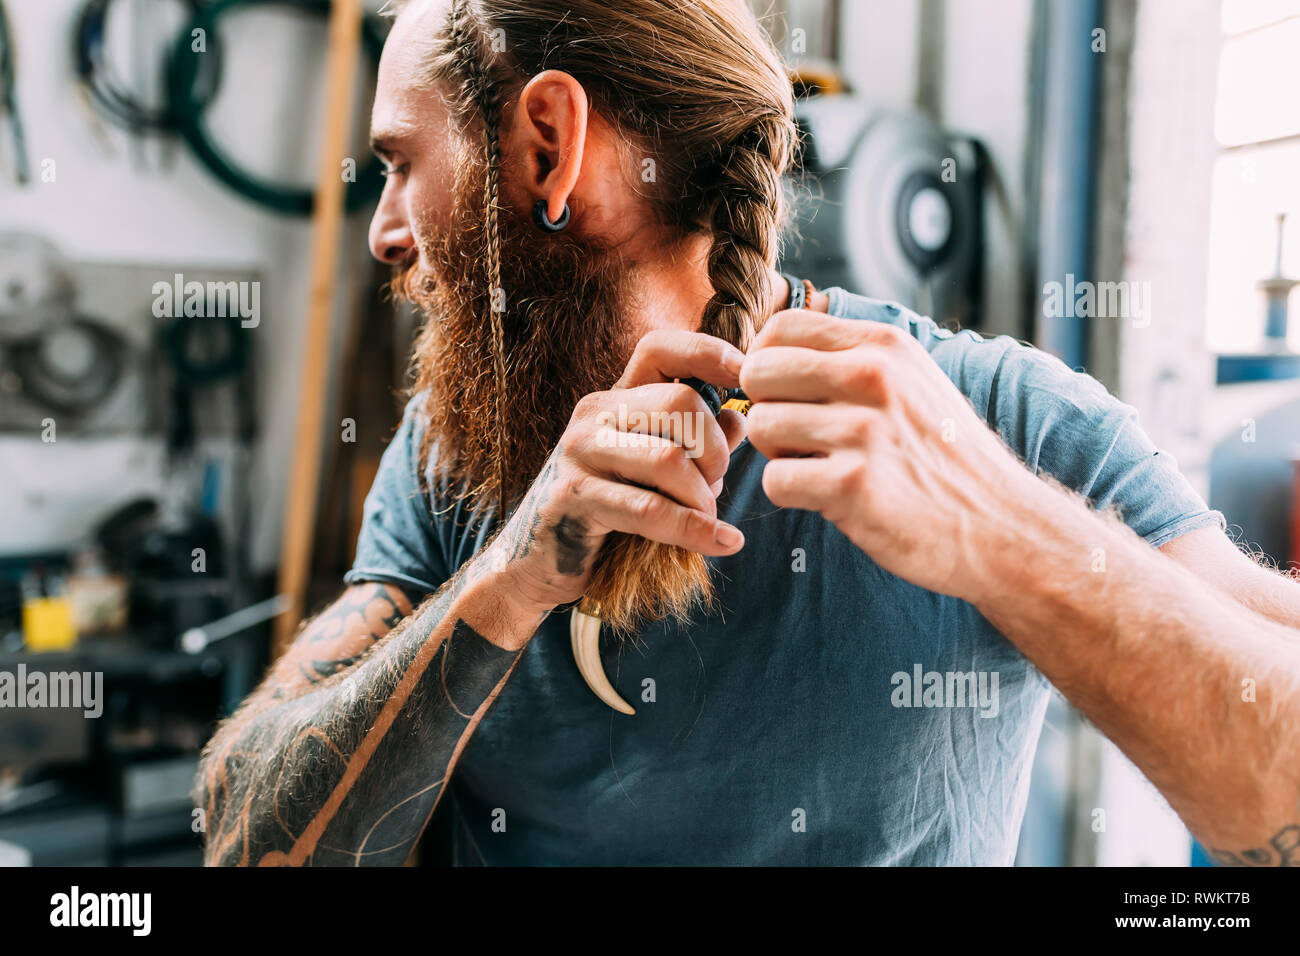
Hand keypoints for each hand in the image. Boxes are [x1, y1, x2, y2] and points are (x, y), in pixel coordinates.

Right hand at [488, 329, 749, 613]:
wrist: (535, 562)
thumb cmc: (605, 512)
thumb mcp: (653, 471)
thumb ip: (695, 443)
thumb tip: (739, 418)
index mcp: (615, 400)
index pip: (660, 349)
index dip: (708, 353)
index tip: (746, 375)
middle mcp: (593, 416)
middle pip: (680, 402)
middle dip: (714, 450)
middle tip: (716, 485)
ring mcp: (579, 455)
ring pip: (669, 459)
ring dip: (703, 497)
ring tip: (707, 518)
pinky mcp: (574, 498)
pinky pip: (650, 510)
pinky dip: (696, 530)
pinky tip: (724, 542)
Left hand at [740, 309, 1039, 601]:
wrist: (1001, 526)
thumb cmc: (944, 456)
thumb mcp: (911, 380)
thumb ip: (850, 358)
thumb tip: (768, 350)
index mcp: (883, 345)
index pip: (780, 328)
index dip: (766, 363)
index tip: (784, 394)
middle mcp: (873, 377)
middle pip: (757, 373)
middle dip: (766, 408)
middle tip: (801, 437)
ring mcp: (864, 430)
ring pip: (760, 426)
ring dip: (779, 455)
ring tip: (822, 466)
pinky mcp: (853, 485)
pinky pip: (774, 480)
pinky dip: (792, 495)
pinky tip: (829, 496)